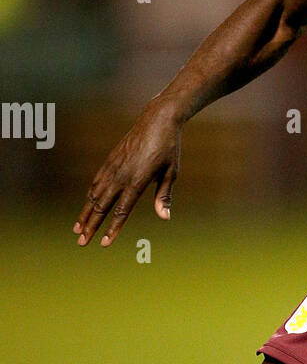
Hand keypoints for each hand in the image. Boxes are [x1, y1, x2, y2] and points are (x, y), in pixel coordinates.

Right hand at [73, 101, 181, 246]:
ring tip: (77, 228)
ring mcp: (113, 166)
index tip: (104, 243)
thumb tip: (165, 217)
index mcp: (137, 181)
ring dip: (85, 212)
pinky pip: (97, 181)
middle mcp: (121, 175)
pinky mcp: (110, 160)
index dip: (113, 229)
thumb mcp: (171, 172)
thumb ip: (164, 195)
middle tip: (81, 242)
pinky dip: (89, 196)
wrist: (157, 120)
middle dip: (91, 226)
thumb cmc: (168, 147)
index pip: (122, 211)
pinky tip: (87, 205)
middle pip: (102, 206)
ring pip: (95, 194)